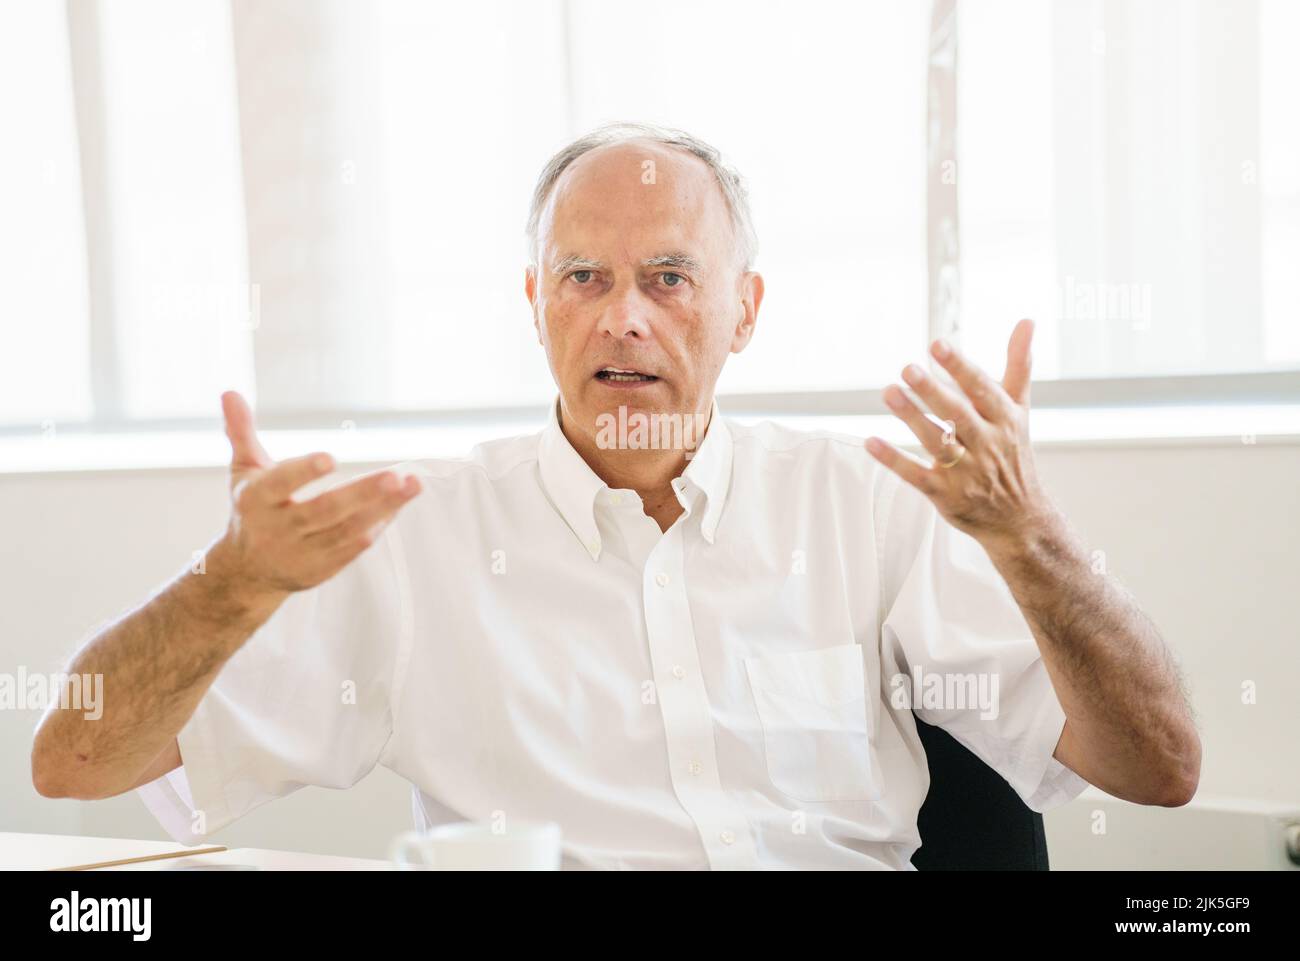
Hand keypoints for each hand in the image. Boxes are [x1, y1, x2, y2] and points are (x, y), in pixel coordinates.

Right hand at [213, 390, 421, 598]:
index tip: (331, 458)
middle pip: (325, 510)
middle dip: (362, 493)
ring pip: (348, 531)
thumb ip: (241, 433)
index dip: (303, 472)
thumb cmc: (252, 509)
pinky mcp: (323, 570)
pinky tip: (401, 503)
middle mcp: (279, 529)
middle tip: (395, 475)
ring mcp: (302, 552)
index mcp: (256, 500)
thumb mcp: (243, 471)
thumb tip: (229, 392)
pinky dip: (380, 524)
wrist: (246, 571)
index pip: (280, 484)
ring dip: (383, 508)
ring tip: (412, 484)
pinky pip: (355, 547)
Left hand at [865, 319, 1055, 548]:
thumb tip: (1027, 320)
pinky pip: (916, 476)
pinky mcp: (946, 495)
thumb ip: (1018, 366)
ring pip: (937, 442)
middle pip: (958, 415)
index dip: (959, 367)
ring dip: (912, 418)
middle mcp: (988, 445)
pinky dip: (894, 460)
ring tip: (888, 392)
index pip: (982, 389)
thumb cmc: (1013, 453)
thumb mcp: (1019, 410)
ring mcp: (967, 472)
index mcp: (1005, 420)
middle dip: (933, 392)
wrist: (1021, 518)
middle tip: (908, 368)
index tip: (937, 344)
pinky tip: (871, 441)